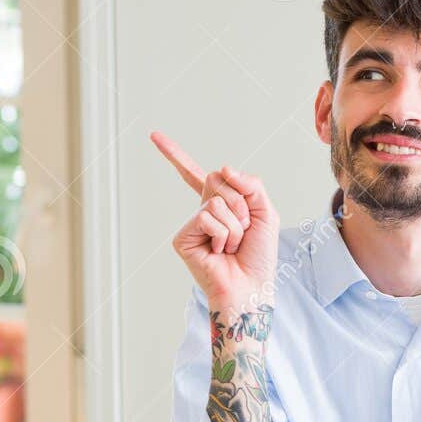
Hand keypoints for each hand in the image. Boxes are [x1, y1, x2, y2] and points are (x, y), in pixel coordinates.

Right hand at [150, 131, 278, 314]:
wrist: (252, 286)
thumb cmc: (259, 255)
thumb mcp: (266, 213)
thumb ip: (251, 185)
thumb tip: (223, 168)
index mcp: (222, 203)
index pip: (196, 174)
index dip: (175, 155)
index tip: (154, 135)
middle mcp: (204, 211)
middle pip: (218, 179)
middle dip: (241, 204)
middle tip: (243, 229)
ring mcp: (192, 223)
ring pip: (216, 201)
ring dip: (235, 225)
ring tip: (232, 245)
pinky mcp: (182, 236)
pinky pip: (206, 217)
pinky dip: (222, 234)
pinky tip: (219, 252)